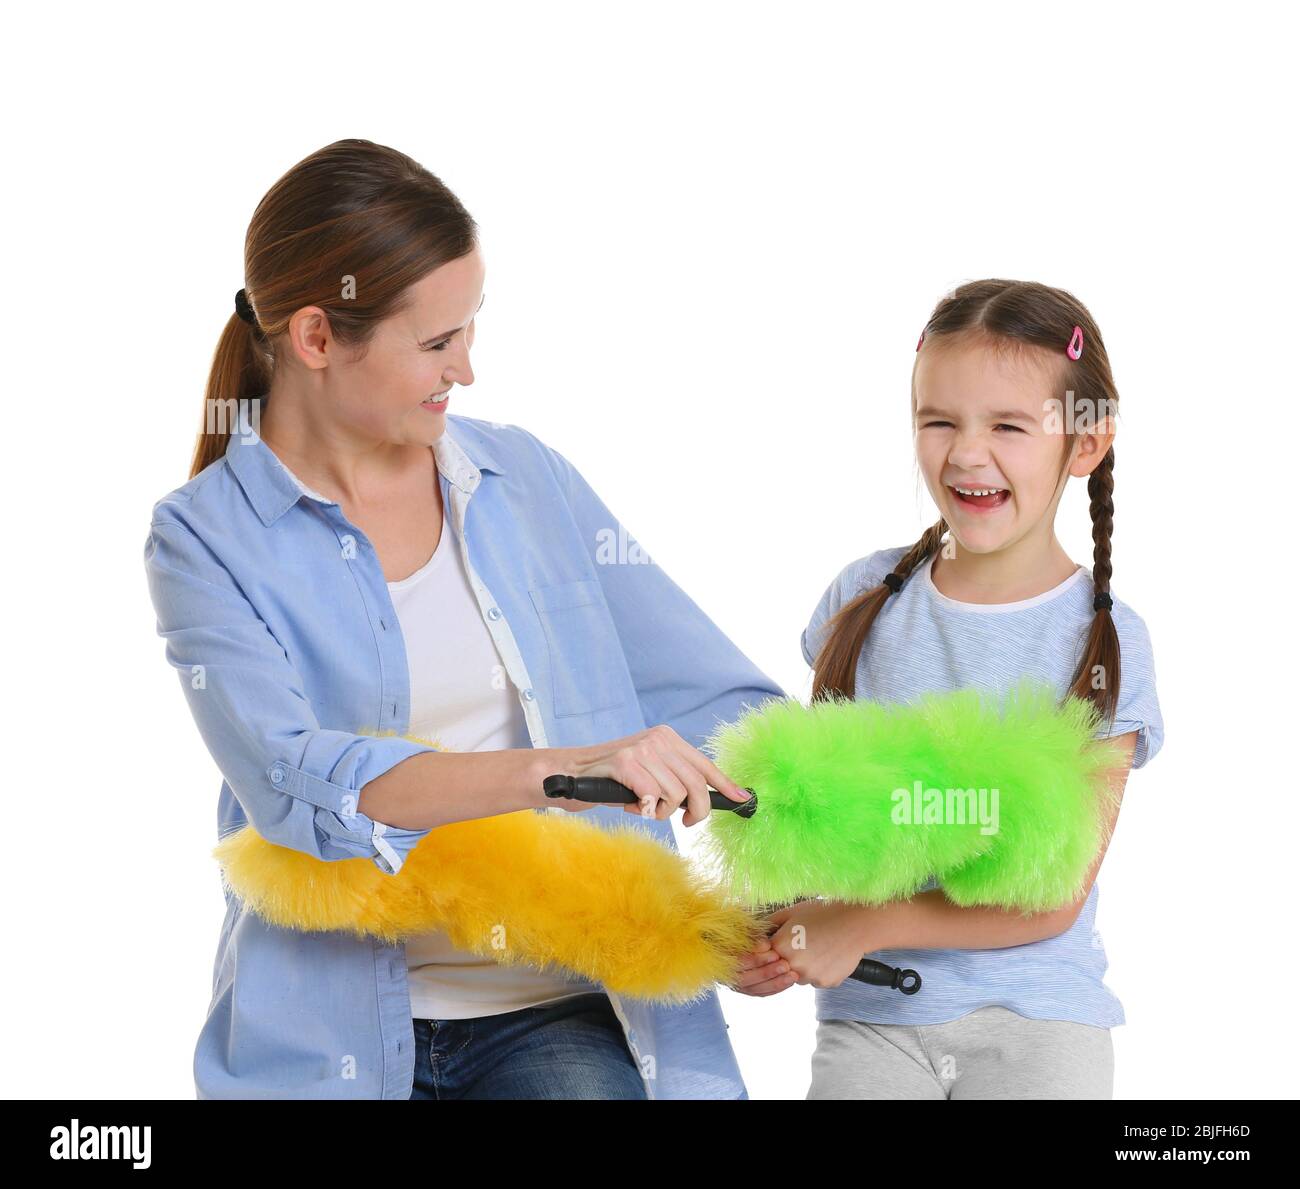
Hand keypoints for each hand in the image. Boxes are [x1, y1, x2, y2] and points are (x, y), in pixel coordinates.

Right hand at [567, 724, 753, 825]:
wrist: (570, 774)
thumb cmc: (614, 780)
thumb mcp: (650, 774)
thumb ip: (675, 780)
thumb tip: (707, 801)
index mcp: (668, 738)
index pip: (705, 764)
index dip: (726, 785)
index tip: (742, 799)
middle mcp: (658, 739)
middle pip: (697, 784)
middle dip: (696, 810)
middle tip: (684, 821)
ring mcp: (642, 749)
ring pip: (676, 795)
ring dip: (661, 812)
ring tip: (642, 806)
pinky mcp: (626, 763)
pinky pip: (652, 797)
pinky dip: (644, 809)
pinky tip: (630, 804)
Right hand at [727, 934, 797, 997]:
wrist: (741, 939)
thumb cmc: (745, 931)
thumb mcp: (744, 927)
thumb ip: (751, 934)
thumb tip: (765, 945)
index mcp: (721, 957)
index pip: (737, 961)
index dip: (754, 956)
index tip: (770, 947)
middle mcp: (727, 974)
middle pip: (745, 978)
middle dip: (766, 972)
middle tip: (784, 964)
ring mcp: (738, 984)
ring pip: (755, 988)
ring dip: (775, 982)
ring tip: (792, 975)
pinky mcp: (750, 989)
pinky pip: (762, 992)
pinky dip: (777, 988)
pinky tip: (790, 981)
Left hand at [765, 900, 881, 989]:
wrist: (855, 924)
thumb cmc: (824, 914)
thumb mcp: (793, 911)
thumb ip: (773, 923)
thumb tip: (759, 934)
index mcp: (781, 945)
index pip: (768, 956)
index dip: (779, 947)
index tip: (791, 939)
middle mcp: (793, 964)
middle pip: (784, 968)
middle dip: (792, 958)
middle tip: (808, 942)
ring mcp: (810, 976)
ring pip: (801, 976)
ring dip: (807, 967)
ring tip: (820, 947)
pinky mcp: (825, 983)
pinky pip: (818, 980)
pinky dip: (822, 971)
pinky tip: (830, 955)